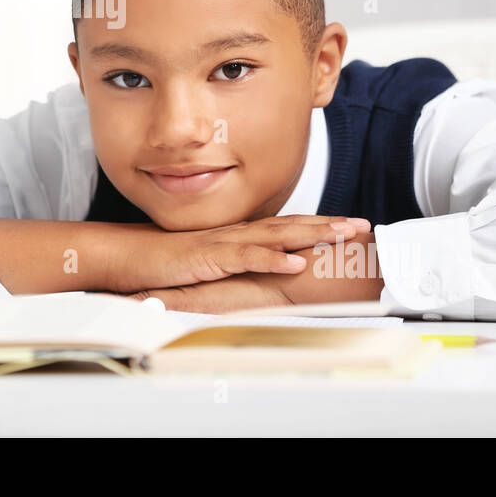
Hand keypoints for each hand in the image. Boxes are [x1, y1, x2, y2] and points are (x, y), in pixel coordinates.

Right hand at [121, 231, 383, 312]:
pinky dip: (273, 259)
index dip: (321, 224)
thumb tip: (263, 271)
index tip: (351, 226)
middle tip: (363, 226)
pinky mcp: (211, 256)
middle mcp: (238, 233)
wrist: (132, 256)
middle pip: (291, 225)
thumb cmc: (168, 262)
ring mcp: (226, 242)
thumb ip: (237, 265)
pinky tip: (296, 261)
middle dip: (329, 224)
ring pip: (276, 236)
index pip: (287, 227)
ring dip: (311, 234)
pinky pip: (247, 257)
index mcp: (240, 235)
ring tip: (342, 236)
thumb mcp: (212, 264)